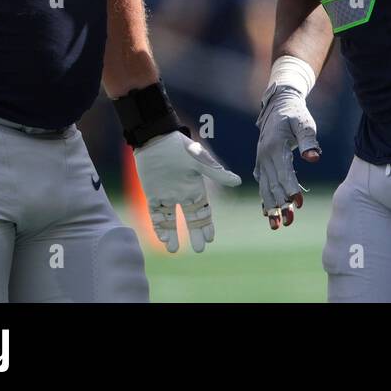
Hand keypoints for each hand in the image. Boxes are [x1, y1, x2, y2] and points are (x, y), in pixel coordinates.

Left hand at [133, 130, 241, 252]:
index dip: (206, 223)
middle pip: (190, 218)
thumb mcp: (200, 162)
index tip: (210, 238)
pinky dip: (158, 225)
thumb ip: (217, 173)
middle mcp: (183, 194)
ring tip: (173, 249)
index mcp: (196, 187)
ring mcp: (167, 195)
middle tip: (200, 250)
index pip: (203, 210)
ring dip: (172, 234)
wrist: (156, 140)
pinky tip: (161, 237)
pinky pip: (156, 214)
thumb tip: (237, 182)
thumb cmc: (180, 148)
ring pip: (171, 219)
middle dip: (195, 233)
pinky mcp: (152, 194)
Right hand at [254, 83, 320, 229]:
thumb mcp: (304, 123)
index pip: (283, 172)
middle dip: (281, 204)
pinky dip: (265, 200)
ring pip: (265, 188)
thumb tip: (314, 158)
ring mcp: (261, 161)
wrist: (279, 105)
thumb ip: (308, 140)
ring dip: (272, 207)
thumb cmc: (295, 114)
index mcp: (274, 147)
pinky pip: (263, 185)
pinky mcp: (262, 164)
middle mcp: (264, 156)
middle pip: (272, 185)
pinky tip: (268, 214)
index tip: (299, 203)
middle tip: (290, 222)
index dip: (291, 188)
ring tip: (278, 226)